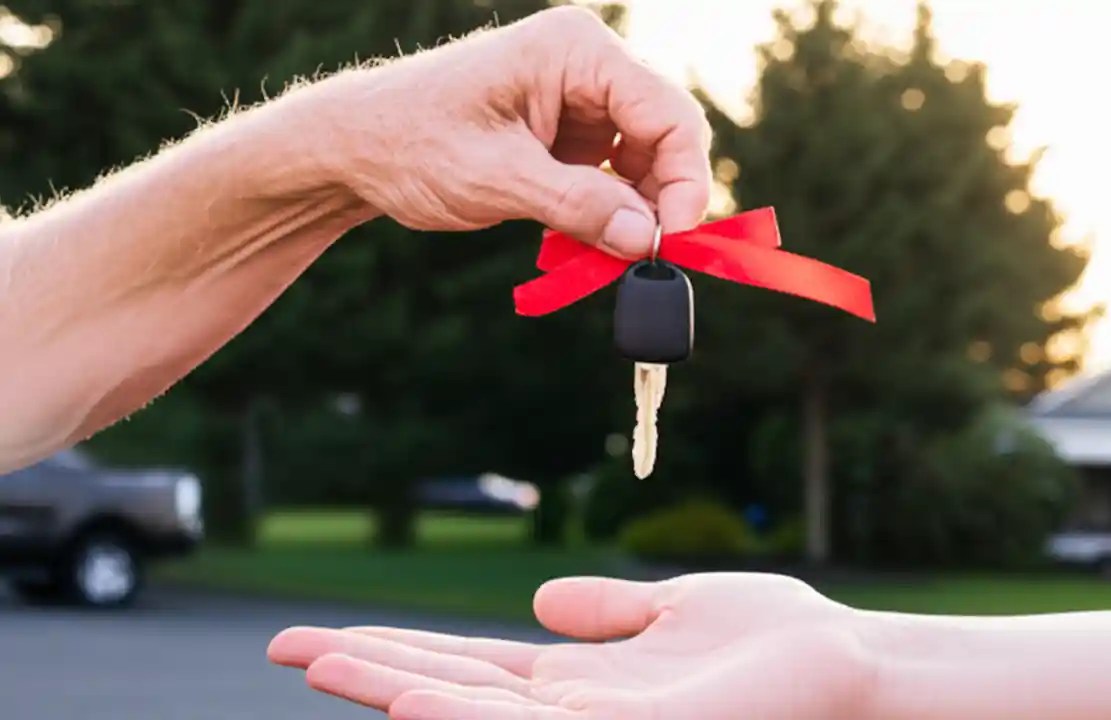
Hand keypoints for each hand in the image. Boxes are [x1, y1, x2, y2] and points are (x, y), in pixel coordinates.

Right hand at [268, 573, 885, 718]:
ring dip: (403, 694)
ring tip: (331, 667)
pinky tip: (420, 700)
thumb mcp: (671, 612)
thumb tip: (539, 602)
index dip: (394, 654)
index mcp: (581, 684)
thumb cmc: (774, 642)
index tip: (324, 637)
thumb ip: (606, 612)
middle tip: (290, 649)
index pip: (465, 668)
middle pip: (453, 693)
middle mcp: (576, 716)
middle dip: (373, 673)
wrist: (854, 664)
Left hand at [310, 6, 711, 256]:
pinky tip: (582, 245)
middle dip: (661, 203)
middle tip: (644, 261)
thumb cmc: (410, 142)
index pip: (667, 113)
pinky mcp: (568, 137)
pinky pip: (613, 181)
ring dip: (634, 218)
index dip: (686, 179)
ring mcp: (580, 102)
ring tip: (603, 259)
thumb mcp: (495, 178)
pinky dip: (607, 219)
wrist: (354, 148)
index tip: (674, 242)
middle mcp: (587, 68)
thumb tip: (647, 239)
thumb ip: (576, 205)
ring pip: (645, 166)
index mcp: (575, 51)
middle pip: (664, 139)